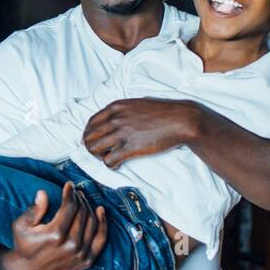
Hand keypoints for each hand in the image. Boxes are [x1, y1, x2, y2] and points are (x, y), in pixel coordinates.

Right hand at [0, 181, 106, 269]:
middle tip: (75, 192)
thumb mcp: (21, 226)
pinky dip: (103, 223)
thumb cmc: (24, 245)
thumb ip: (33, 210)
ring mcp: (80, 253)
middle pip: (82, 213)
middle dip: (79, 199)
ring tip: (83, 199)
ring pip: (92, 223)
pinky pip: (100, 239)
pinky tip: (100, 211)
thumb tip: (43, 193)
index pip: (69, 207)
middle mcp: (71, 244)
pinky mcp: (87, 260)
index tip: (69, 185)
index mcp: (54, 234)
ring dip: (89, 207)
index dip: (70, 193)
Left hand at [82, 97, 203, 168]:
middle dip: (92, 147)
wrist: (181, 120)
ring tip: (110, 157)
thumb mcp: (137, 104)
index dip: (89, 134)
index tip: (94, 141)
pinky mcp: (129, 148)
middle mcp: (114, 119)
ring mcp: (121, 134)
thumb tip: (110, 121)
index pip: (90, 123)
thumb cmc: (162, 112)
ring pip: (93, 150)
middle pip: (88, 137)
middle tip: (102, 152)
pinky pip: (108, 161)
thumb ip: (121, 111)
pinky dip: (110, 165)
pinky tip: (118, 164)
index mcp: (115, 107)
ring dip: (99, 156)